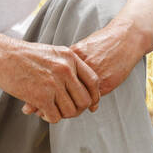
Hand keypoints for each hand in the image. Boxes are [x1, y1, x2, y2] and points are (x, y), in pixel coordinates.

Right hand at [0, 38, 100, 122]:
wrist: (1, 56)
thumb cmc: (23, 55)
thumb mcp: (52, 53)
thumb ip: (67, 66)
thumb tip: (78, 84)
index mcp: (70, 58)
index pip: (93, 81)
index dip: (94, 96)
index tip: (91, 104)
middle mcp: (65, 70)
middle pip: (84, 100)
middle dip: (77, 109)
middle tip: (66, 109)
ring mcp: (54, 84)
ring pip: (70, 111)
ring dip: (62, 114)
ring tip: (51, 110)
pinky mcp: (41, 97)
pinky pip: (55, 116)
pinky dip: (50, 117)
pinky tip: (42, 112)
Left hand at [22, 22, 142, 118]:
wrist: (125, 38)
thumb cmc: (102, 42)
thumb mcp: (80, 48)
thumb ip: (66, 61)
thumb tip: (46, 70)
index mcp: (70, 56)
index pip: (48, 75)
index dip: (36, 89)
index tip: (28, 102)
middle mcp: (78, 66)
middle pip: (56, 89)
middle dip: (44, 103)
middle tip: (36, 112)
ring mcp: (90, 75)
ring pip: (71, 98)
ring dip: (62, 109)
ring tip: (55, 114)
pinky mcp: (103, 82)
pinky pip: (89, 99)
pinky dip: (82, 107)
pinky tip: (75, 110)